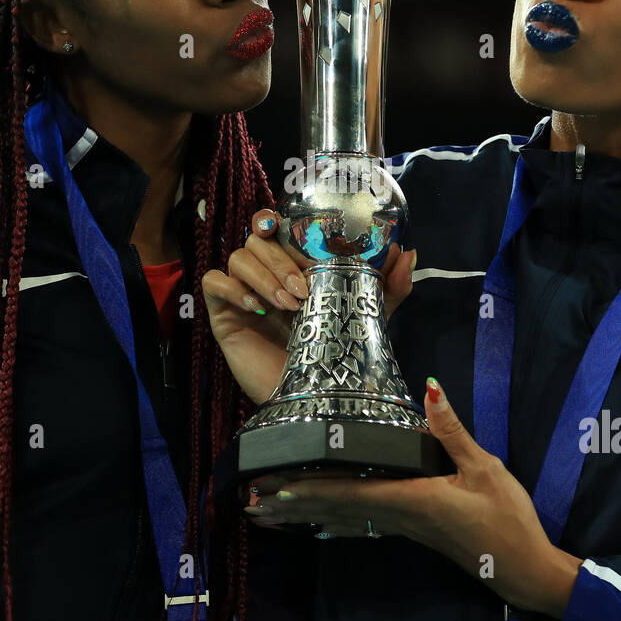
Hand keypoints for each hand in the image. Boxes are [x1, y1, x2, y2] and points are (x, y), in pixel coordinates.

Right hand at [200, 208, 416, 405]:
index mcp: (293, 267)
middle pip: (256, 239)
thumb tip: (407, 252)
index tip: (286, 225)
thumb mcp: (365, 316)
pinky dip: (234, 288)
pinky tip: (257, 309)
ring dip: (264, 275)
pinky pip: (213, 282)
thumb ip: (386, 285)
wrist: (311, 401)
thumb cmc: (333, 356)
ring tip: (288, 305)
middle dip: (281, 260)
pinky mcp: (223, 314)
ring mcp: (242, 293)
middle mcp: (265, 275)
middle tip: (303, 291)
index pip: (276, 227)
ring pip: (237, 256)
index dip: (276, 219)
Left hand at [242, 378, 583, 617]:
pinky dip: (334, 525)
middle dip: (291, 503)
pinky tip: (318, 528)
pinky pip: (361, 527)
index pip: (348, 491)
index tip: (273, 485)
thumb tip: (430, 389)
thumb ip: (451, 430)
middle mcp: (398, 515)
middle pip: (334, 508)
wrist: (523, 566)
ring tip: (268, 514)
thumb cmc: (506, 517)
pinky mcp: (411, 532)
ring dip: (304, 515)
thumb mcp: (484, 467)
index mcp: (410, 497)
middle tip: (250, 502)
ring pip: (342, 519)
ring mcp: (402, 527)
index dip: (309, 488)